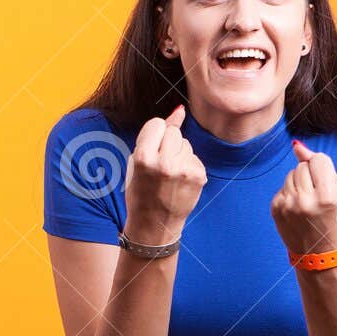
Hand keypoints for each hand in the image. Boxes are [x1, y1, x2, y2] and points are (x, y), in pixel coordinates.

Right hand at [124, 105, 206, 245]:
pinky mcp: (199, 176)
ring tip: (169, 175)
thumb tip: (180, 110)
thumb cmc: (141, 192)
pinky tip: (179, 181)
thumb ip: (156, 135)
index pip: (157, 123)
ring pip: (186, 143)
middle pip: (174, 132)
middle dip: (167, 143)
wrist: (154, 225)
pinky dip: (188, 165)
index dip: (153, 135)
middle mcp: (165, 162)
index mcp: (143, 157)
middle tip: (160, 165)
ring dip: (178, 154)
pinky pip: (194, 157)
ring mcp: (184, 170)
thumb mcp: (137, 163)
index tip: (150, 149)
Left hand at [270, 138, 336, 254]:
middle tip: (316, 194)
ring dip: (298, 183)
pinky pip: (282, 188)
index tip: (325, 181)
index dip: (322, 167)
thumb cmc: (333, 220)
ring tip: (307, 201)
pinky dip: (289, 194)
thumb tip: (296, 145)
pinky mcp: (276, 210)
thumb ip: (319, 166)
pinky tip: (297, 209)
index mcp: (327, 197)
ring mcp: (288, 206)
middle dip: (309, 175)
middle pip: (301, 166)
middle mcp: (306, 201)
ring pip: (290, 175)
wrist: (319, 254)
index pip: (318, 160)